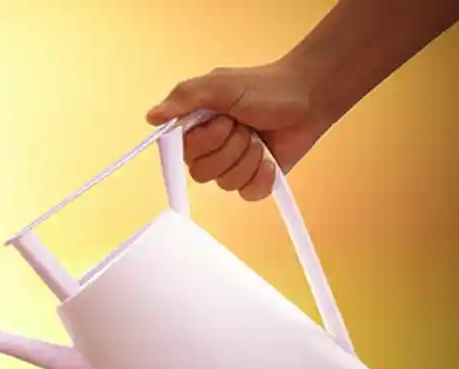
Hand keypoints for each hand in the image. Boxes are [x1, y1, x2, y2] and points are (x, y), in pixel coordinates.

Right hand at [146, 60, 333, 200]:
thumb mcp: (218, 84)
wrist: (307, 95)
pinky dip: (262, 177)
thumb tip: (151, 117)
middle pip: (201, 173)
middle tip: (244, 126)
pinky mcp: (255, 180)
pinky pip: (248, 194)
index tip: (221, 121)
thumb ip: (183, 98)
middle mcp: (210, 150)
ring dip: (247, 158)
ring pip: (225, 184)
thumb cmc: (263, 86)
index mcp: (195, 129)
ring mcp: (233, 166)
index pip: (180, 154)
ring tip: (259, 138)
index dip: (202, 143)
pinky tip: (270, 159)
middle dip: (229, 148)